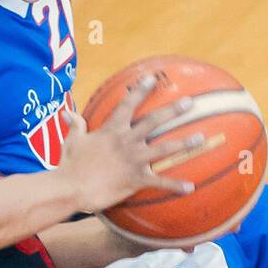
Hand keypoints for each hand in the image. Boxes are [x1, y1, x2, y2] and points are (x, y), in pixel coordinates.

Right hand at [60, 76, 202, 213]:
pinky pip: (160, 182)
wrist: (70, 188)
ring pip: (164, 149)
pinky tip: (191, 187)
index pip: (128, 104)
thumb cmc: (69, 165)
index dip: (141, 90)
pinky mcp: (135, 179)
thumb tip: (67, 113)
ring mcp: (133, 160)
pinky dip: (175, 185)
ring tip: (200, 138)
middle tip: (190, 102)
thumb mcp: (72, 141)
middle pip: (155, 121)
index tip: (152, 78)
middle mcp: (127, 141)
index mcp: (112, 130)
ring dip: (184, 143)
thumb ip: (75, 125)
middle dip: (174, 110)